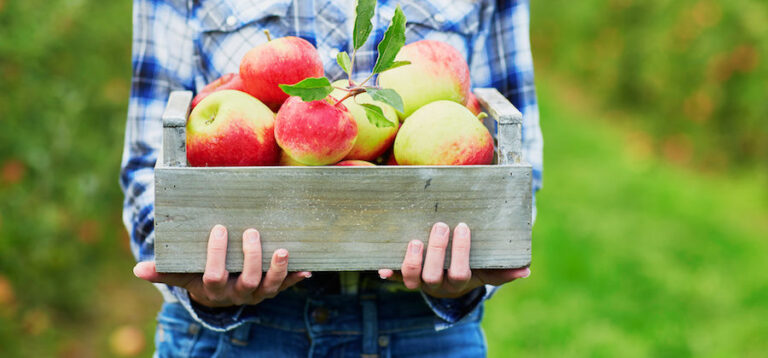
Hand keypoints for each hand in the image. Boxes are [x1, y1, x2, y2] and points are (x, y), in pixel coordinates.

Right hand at [133, 225, 310, 306]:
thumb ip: (165, 270)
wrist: (220, 294)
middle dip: (251, 258)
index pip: (214, 275)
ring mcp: (257, 293)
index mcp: (214, 289)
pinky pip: (287, 285)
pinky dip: (297, 277)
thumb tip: (138, 269)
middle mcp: (237, 295)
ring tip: (282, 250)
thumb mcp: (183, 273)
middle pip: (246, 281)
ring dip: (278, 270)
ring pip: (270, 286)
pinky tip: (308, 268)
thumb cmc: (200, 275)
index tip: (219, 229)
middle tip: (252, 232)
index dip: (216, 255)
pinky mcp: (273, 288)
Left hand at [379, 222, 529, 298]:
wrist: (446, 276)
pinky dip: (387, 271)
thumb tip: (526, 269)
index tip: (462, 227)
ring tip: (414, 240)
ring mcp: (418, 280)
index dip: (460, 252)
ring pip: (411, 279)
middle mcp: (437, 284)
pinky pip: (392, 275)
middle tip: (440, 226)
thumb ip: (504, 270)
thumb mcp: (487, 268)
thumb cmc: (470, 266)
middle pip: (434, 276)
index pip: (461, 272)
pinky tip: (382, 266)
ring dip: (411, 261)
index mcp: (458, 282)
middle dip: (437, 251)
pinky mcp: (401, 274)